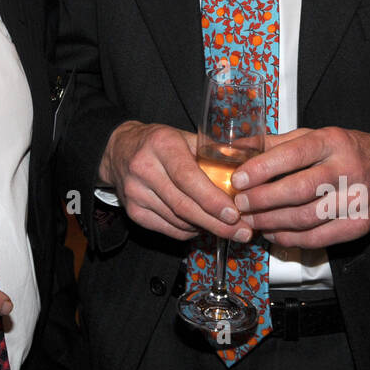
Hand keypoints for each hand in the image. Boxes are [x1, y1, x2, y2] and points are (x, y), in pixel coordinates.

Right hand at [98, 121, 247, 240]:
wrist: (119, 151)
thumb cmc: (160, 143)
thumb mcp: (185, 137)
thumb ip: (214, 153)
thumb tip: (250, 170)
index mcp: (161, 145)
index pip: (187, 177)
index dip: (211, 199)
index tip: (234, 214)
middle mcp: (144, 169)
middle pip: (184, 205)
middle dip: (217, 223)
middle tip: (242, 232)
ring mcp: (136, 193)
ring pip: (178, 221)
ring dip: (206, 228)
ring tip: (228, 229)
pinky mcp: (133, 212)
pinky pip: (169, 229)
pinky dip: (190, 231)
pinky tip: (203, 225)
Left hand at [231, 127, 369, 247]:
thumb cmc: (346, 149)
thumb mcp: (314, 136)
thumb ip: (275, 143)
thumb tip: (236, 147)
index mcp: (332, 142)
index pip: (293, 155)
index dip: (262, 169)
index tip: (239, 179)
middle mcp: (347, 169)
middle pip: (299, 190)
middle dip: (263, 200)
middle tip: (240, 205)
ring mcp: (356, 199)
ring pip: (307, 217)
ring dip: (272, 222)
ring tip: (252, 221)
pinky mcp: (360, 224)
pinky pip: (319, 238)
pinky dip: (291, 239)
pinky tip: (274, 233)